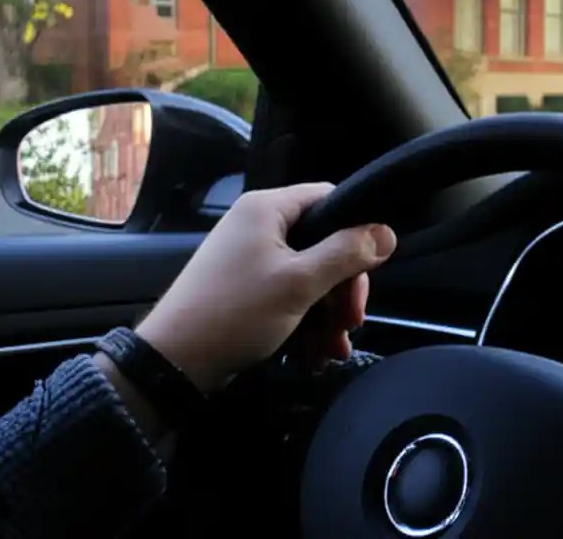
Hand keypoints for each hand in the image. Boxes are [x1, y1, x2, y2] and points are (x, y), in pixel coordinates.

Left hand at [134, 182, 396, 393]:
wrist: (175, 362)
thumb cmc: (236, 312)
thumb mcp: (300, 283)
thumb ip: (346, 254)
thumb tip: (387, 232)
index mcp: (267, 209)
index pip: (329, 199)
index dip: (356, 230)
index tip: (369, 270)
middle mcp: (258, 226)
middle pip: (324, 244)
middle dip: (344, 287)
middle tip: (352, 321)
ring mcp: (251, 259)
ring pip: (311, 277)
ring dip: (329, 314)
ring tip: (333, 348)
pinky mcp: (247, 290)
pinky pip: (290, 296)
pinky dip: (307, 323)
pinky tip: (315, 354)